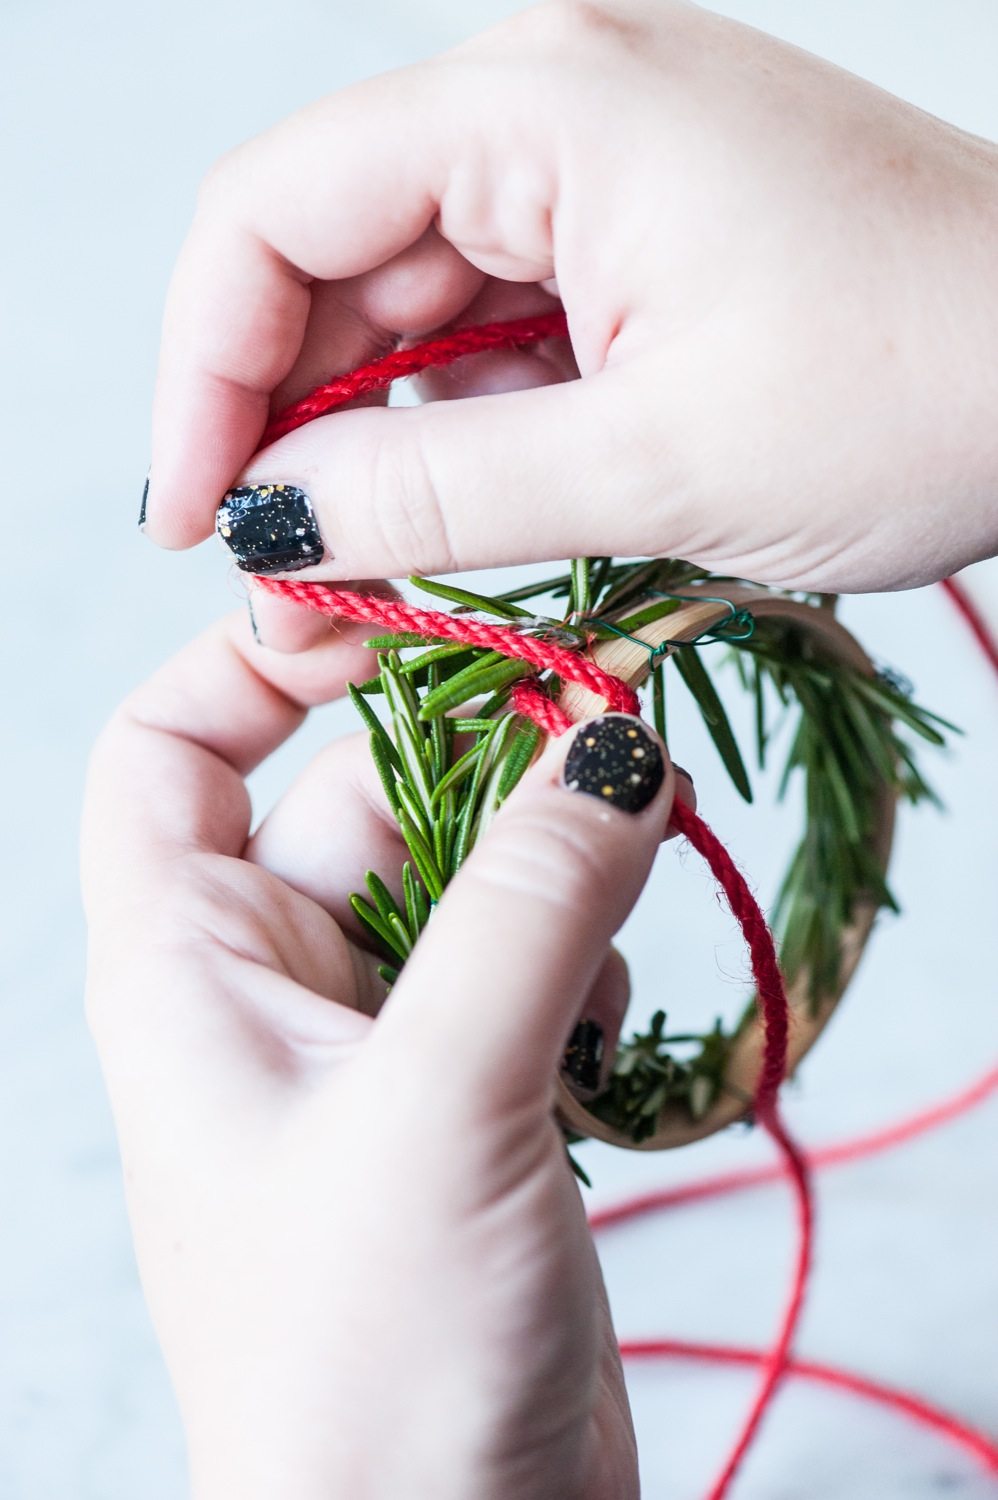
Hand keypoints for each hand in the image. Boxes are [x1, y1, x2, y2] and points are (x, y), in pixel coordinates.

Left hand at [81, 612, 685, 1499]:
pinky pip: (523, 960)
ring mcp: (373, 1039)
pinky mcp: (466, 1092)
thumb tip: (614, 744)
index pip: (167, 750)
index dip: (256, 660)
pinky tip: (594, 1033)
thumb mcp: (441, 1104)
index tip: (389, 608)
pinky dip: (574, 961)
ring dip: (547, 872)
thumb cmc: (367, 1362)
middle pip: (359, 791)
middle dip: (478, 766)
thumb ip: (529, 908)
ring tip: (601, 920)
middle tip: (605, 745)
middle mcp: (268, 987)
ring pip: (464, 871)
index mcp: (185, 968)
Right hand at [143, 0, 997, 645]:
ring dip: (388, 448)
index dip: (203, 369)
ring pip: (420, 316)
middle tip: (296, 589)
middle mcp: (559, 111)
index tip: (190, 515)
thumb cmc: (930, 383)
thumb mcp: (656, 464)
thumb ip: (433, 490)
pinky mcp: (648, 245)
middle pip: (337, 266)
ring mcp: (607, 176)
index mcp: (545, 106)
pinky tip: (486, 517)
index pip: (274, 210)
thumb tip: (270, 515)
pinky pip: (508, 337)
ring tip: (390, 578)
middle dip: (294, 431)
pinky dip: (477, 434)